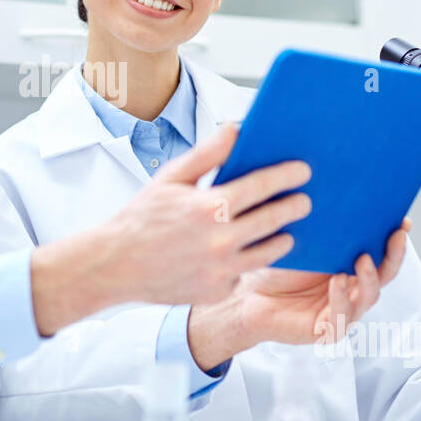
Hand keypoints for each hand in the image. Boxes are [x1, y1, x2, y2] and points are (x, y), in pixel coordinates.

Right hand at [94, 122, 312, 306]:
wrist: (116, 266)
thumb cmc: (141, 219)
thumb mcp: (170, 178)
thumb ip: (207, 154)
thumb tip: (236, 128)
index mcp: (209, 206)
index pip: (262, 186)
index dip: (287, 176)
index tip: (303, 171)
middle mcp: (220, 241)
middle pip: (275, 220)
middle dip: (295, 206)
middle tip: (305, 201)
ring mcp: (221, 271)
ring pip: (270, 252)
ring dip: (281, 238)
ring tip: (284, 229)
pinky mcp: (218, 291)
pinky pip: (245, 274)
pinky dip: (247, 262)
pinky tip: (245, 253)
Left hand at [186, 218, 411, 369]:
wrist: (248, 300)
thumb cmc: (273, 269)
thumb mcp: (298, 241)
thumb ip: (317, 224)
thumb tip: (328, 187)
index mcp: (350, 264)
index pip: (381, 251)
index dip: (395, 237)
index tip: (402, 219)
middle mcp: (353, 286)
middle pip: (386, 272)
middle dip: (394, 254)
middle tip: (396, 236)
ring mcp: (344, 308)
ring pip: (369, 295)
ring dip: (370, 276)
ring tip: (363, 259)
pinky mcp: (330, 329)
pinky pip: (342, 314)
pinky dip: (341, 297)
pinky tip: (338, 281)